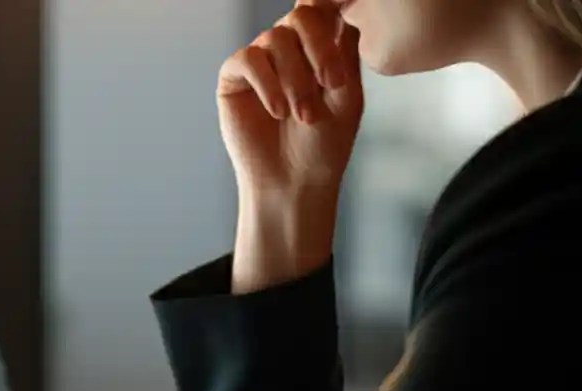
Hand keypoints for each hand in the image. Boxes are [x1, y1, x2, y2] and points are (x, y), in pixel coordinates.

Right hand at [218, 1, 363, 292]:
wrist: (293, 183)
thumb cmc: (324, 146)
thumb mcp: (347, 96)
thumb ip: (344, 52)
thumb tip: (345, 12)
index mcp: (320, 49)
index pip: (323, 12)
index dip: (329, 11)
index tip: (338, 33)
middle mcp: (289, 50)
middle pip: (300, 16)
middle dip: (317, 48)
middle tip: (330, 85)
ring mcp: (261, 62)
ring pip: (274, 39)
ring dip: (294, 78)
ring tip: (303, 115)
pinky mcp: (234, 79)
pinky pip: (247, 60)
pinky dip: (266, 83)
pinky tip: (277, 112)